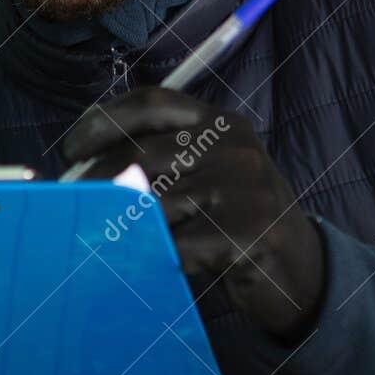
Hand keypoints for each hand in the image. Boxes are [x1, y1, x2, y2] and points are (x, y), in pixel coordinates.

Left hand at [61, 88, 325, 341]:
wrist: (302, 272)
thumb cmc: (236, 222)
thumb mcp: (209, 176)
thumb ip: (160, 163)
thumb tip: (82, 172)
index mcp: (221, 123)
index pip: (152, 102)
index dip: (102, 120)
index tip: (71, 147)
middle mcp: (234, 146)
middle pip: (142, 154)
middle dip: (96, 181)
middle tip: (73, 203)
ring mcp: (244, 188)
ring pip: (153, 203)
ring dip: (120, 225)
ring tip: (107, 238)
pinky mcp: (246, 234)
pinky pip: (176, 244)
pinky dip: (152, 255)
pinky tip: (149, 261)